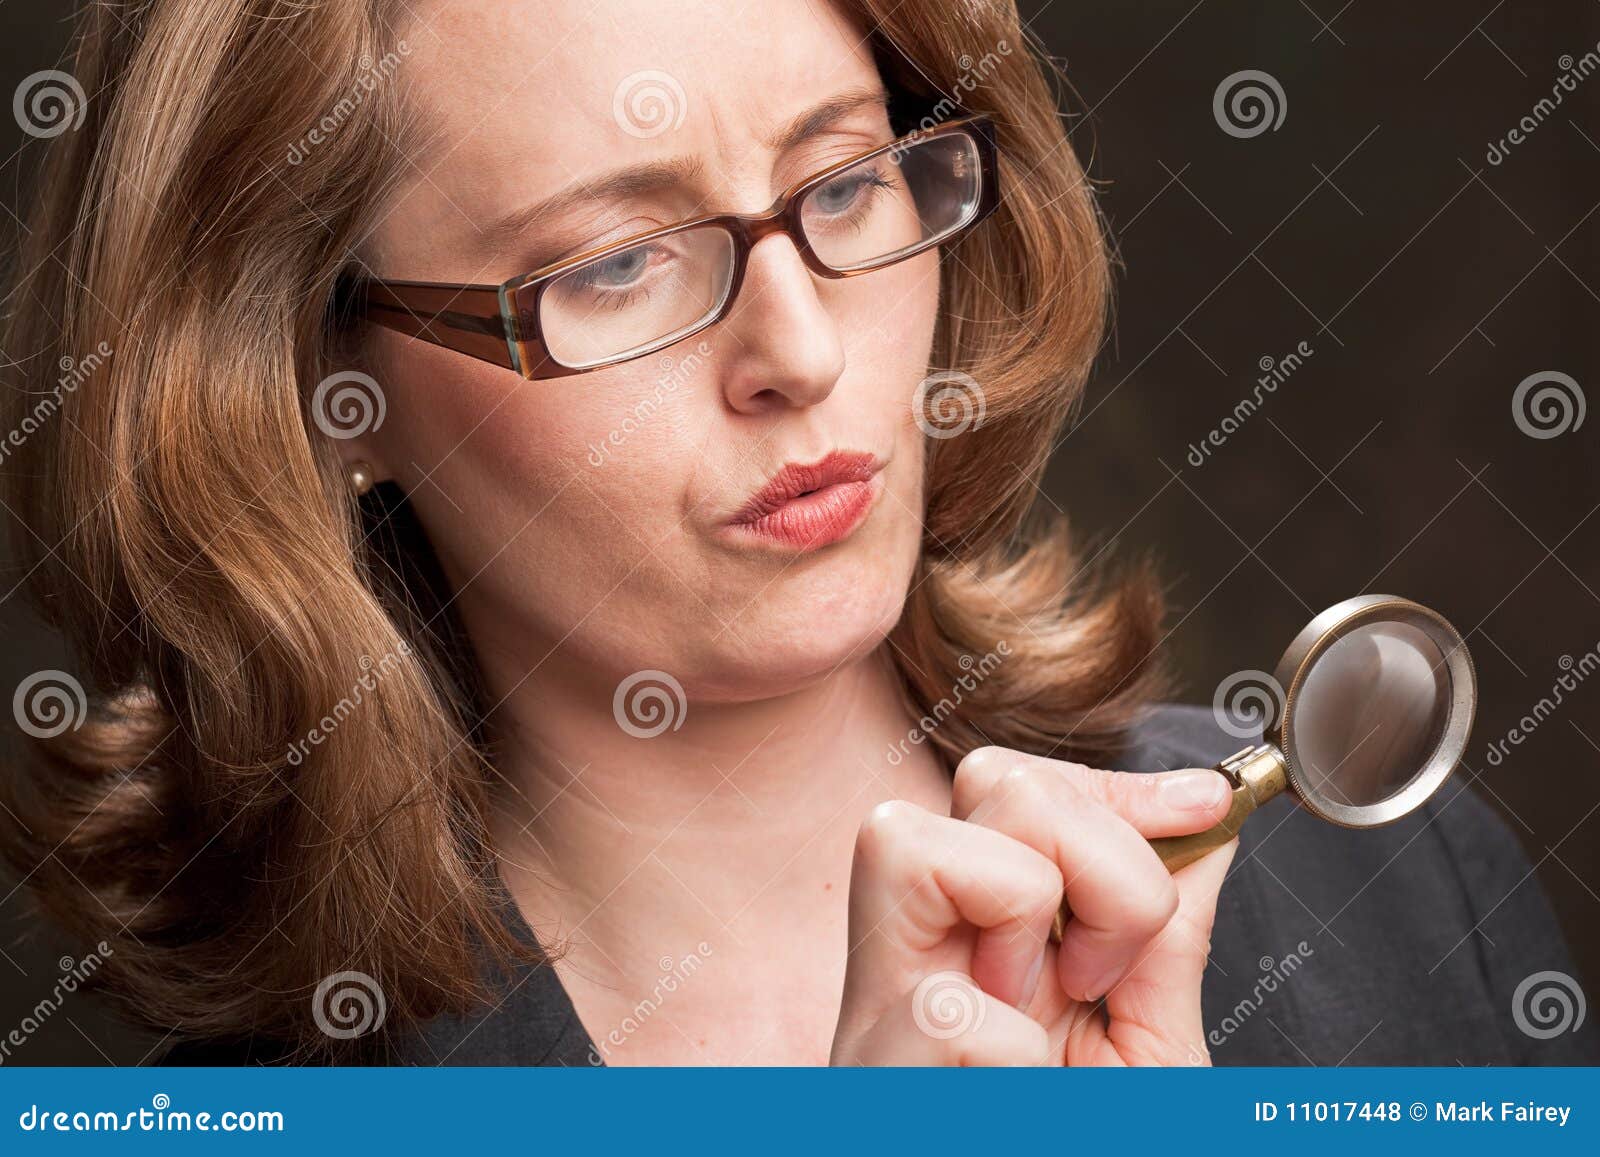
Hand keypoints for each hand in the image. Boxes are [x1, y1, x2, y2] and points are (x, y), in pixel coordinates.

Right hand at [829, 746, 1236, 1065]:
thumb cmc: (1062, 1142)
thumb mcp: (1143, 1057)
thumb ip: (1165, 939)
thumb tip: (1202, 832)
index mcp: (991, 929)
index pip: (1027, 785)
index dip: (1121, 782)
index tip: (1205, 805)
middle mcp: (928, 937)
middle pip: (998, 779)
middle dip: (1100, 858)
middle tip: (1094, 975)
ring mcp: (891, 987)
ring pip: (961, 834)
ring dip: (1046, 930)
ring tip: (1035, 1020)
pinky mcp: (882, 1049)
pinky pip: (972, 1003)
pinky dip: (1015, 1057)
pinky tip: (1000, 1089)